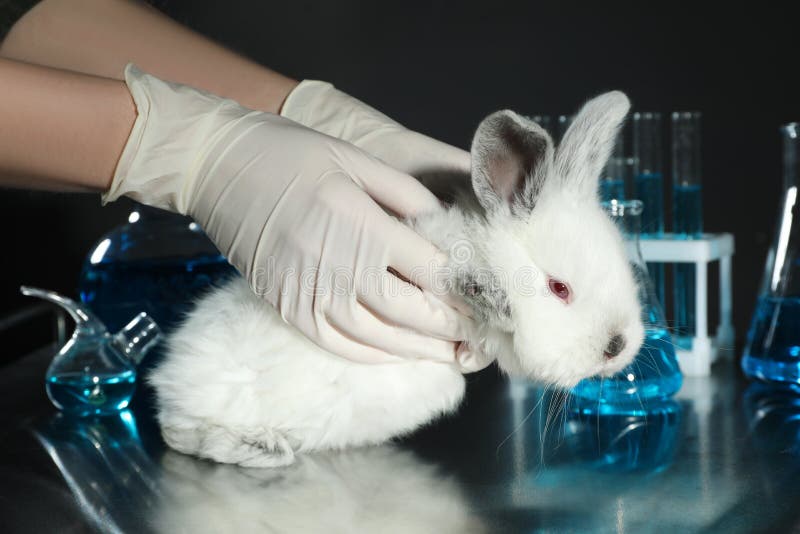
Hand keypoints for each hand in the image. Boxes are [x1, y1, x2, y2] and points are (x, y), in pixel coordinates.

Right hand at [106, 65, 479, 367]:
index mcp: (364, 226)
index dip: (464, 290)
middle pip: (411, 312)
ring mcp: (309, 293)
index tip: (487, 299)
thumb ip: (405, 195)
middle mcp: (339, 268)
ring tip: (452, 356)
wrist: (217, 166)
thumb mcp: (356, 159)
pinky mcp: (287, 307)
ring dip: (419, 351)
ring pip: (378, 338)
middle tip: (480, 337)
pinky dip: (373, 355)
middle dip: (451, 328)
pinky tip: (397, 356)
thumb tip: (443, 227)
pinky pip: (337, 343)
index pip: (430, 271)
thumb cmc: (289, 153)